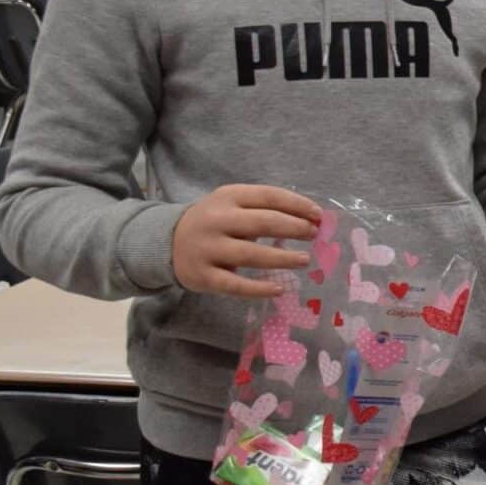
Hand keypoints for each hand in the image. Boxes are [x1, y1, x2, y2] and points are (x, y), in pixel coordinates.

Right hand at [171, 185, 322, 298]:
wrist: (167, 242)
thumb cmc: (215, 222)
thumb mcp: (233, 204)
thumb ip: (265, 209)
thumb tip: (311, 220)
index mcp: (228, 196)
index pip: (269, 196)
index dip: (297, 205)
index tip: (319, 216)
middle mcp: (216, 220)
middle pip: (263, 223)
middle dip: (294, 228)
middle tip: (314, 235)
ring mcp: (208, 249)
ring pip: (252, 255)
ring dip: (283, 258)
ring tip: (304, 260)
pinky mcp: (203, 276)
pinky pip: (235, 285)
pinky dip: (259, 288)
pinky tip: (280, 288)